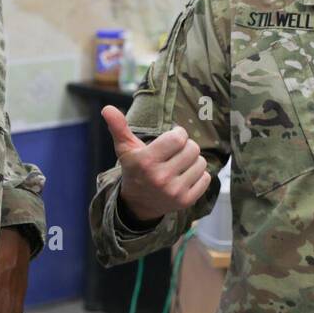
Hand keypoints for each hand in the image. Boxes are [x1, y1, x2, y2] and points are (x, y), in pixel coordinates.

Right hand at [102, 105, 210, 223]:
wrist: (138, 204)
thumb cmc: (135, 169)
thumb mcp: (126, 149)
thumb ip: (119, 127)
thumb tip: (107, 108)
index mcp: (146, 161)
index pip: (179, 138)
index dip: (178, 134)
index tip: (171, 138)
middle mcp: (160, 178)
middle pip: (193, 148)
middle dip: (186, 147)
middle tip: (175, 153)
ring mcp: (174, 191)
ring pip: (201, 162)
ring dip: (193, 161)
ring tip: (179, 165)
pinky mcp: (186, 201)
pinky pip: (206, 178)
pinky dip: (198, 175)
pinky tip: (185, 177)